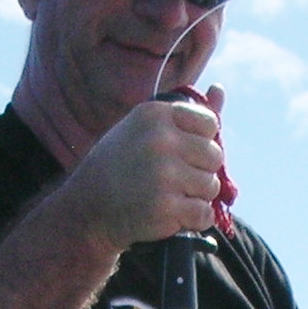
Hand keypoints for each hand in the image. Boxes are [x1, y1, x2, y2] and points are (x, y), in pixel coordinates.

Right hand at [59, 88, 225, 249]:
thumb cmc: (121, 165)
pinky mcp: (165, 207)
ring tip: (171, 196)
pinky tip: (175, 215)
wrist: (89, 208)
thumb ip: (185, 114)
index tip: (182, 153)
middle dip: (201, 171)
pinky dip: (195, 219)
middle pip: (215, 156)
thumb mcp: (144, 129)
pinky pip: (204, 213)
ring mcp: (163, 175)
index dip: (202, 142)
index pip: (209, 123)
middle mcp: (160, 140)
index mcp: (155, 115)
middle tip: (175, 180)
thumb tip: (219, 90)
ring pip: (212, 186)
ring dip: (197, 196)